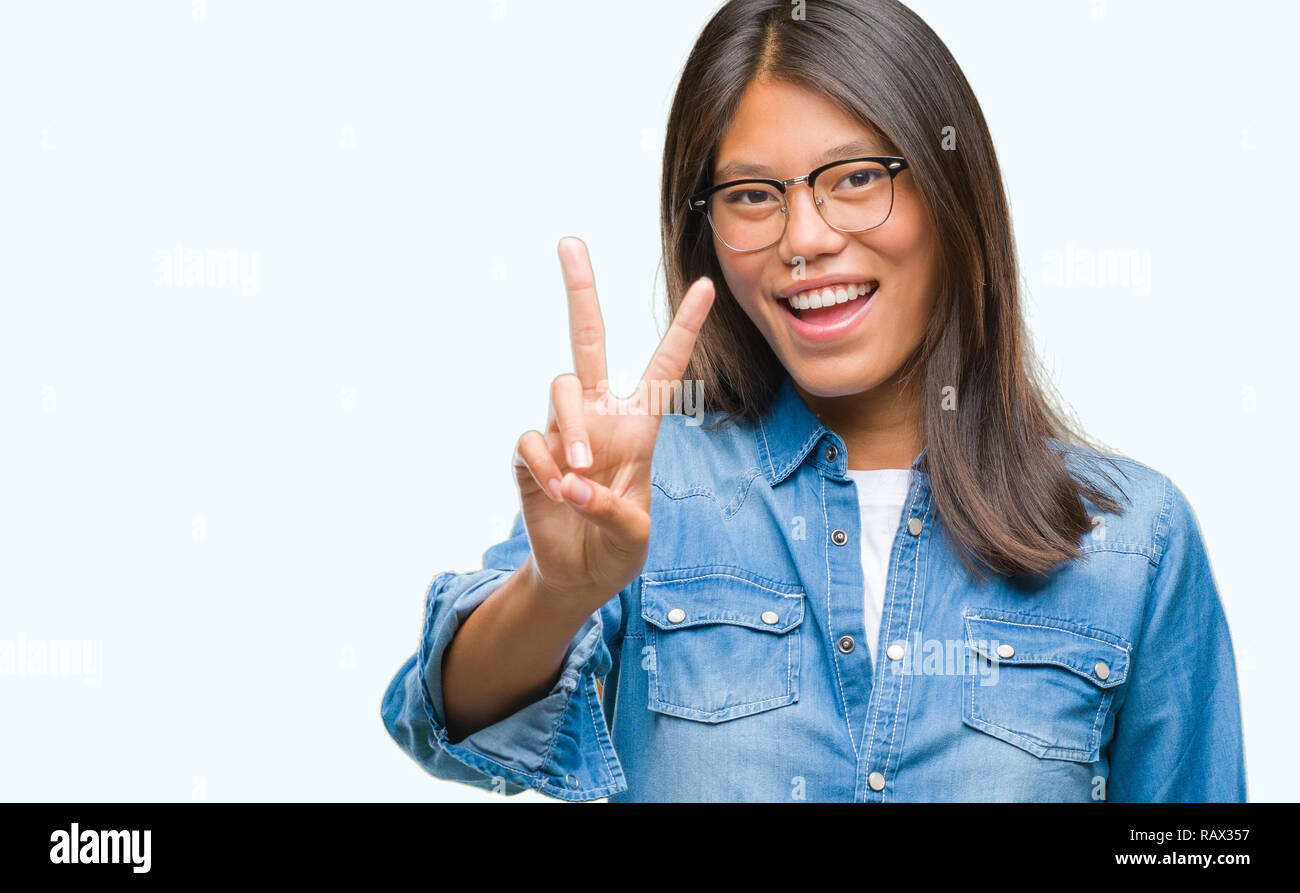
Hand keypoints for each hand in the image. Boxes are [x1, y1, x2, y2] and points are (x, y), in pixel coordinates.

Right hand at [511, 237, 714, 608]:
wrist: (579, 577)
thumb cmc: (618, 548)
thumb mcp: (635, 536)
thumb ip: (612, 510)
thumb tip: (572, 483)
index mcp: (638, 427)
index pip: (664, 368)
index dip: (684, 328)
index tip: (707, 286)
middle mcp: (598, 417)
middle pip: (587, 339)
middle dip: (580, 290)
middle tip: (570, 242)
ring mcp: (561, 432)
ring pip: (560, 389)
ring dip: (569, 427)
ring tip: (579, 473)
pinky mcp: (530, 457)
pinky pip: (530, 440)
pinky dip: (545, 466)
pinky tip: (558, 493)